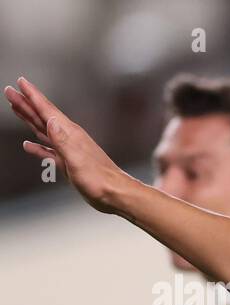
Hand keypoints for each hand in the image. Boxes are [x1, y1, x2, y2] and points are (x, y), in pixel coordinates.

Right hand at [4, 77, 132, 213]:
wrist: (115, 194)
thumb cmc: (100, 179)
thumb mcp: (77, 159)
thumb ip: (62, 140)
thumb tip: (50, 120)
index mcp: (70, 134)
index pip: (47, 110)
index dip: (33, 96)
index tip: (21, 82)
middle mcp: (68, 138)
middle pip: (42, 117)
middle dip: (25, 103)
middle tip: (9, 91)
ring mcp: (68, 150)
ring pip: (43, 130)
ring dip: (29, 119)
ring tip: (16, 109)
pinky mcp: (69, 163)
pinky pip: (48, 151)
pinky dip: (37, 147)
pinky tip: (28, 145)